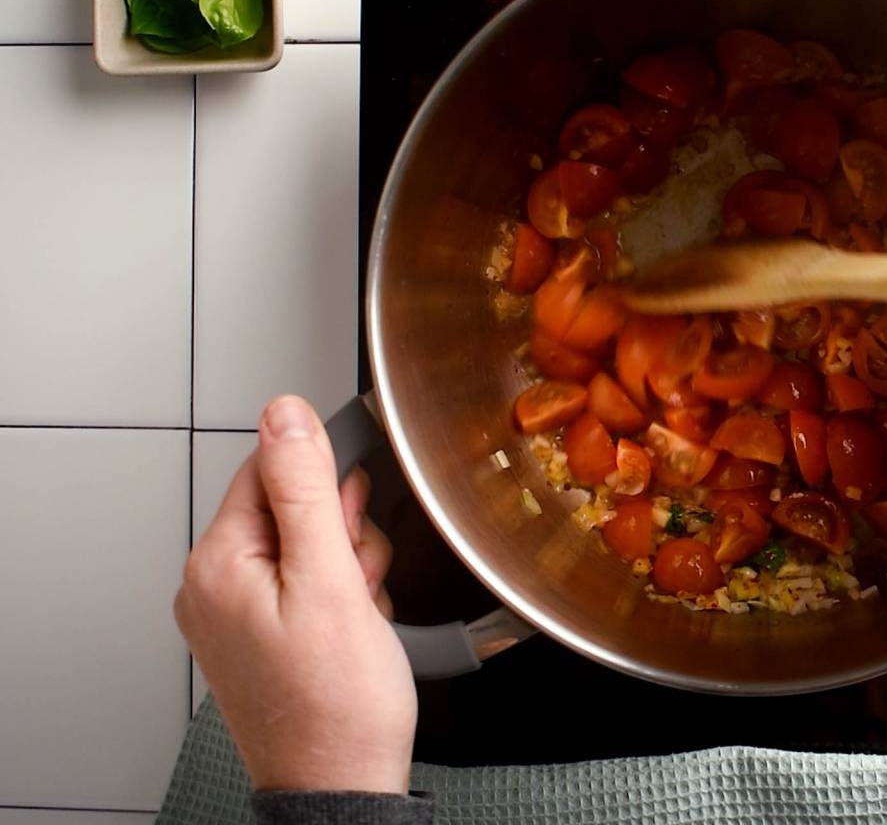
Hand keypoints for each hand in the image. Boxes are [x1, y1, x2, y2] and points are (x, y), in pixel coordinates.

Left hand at [175, 395, 415, 792]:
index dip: (326, 482)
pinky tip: (353, 625)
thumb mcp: (331, 581)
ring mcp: (236, 613)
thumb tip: (285, 415)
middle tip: (356, 579)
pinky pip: (306, 581)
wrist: (341, 784)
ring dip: (348, 564)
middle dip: (341, 532)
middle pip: (290, 506)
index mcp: (218, 563)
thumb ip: (307, 491)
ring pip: (307, 543)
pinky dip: (340, 593)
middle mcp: (214, 585)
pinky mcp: (261, 633)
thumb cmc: (337, 703)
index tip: (356, 508)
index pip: (268, 468)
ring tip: (359, 610)